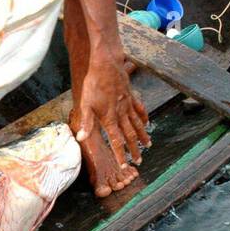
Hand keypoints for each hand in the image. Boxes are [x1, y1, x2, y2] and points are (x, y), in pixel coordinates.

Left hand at [73, 50, 149, 172]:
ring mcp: (128, 105)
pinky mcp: (131, 96)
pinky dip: (144, 118)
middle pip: (130, 136)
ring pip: (138, 125)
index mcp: (110, 119)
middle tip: (139, 161)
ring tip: (148, 146)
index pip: (116, 141)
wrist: (107, 65)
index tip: (124, 165)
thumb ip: (86, 123)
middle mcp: (122, 114)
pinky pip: (140, 109)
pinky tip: (147, 123)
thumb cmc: (94, 84)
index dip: (120, 154)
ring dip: (143, 136)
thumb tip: (81, 139)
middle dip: (135, 150)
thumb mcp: (86, 104)